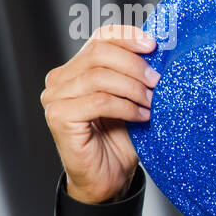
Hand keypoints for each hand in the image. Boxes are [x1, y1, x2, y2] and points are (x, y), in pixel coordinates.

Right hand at [40, 24, 158, 204]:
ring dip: (133, 88)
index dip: (127, 37)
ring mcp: (55, 98)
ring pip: (100, 77)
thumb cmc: (121, 140)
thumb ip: (135, 75)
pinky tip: (142, 116)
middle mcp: (60, 80)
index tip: (154, 46)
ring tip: (151, 102)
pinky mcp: (59, 117)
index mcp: (76, 69)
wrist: (109, 178)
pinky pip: (99, 101)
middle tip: (157, 81)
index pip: (100, 38)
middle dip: (134, 65)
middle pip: (99, 53)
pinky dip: (126, 107)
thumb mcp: (131, 99)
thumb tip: (159, 50)